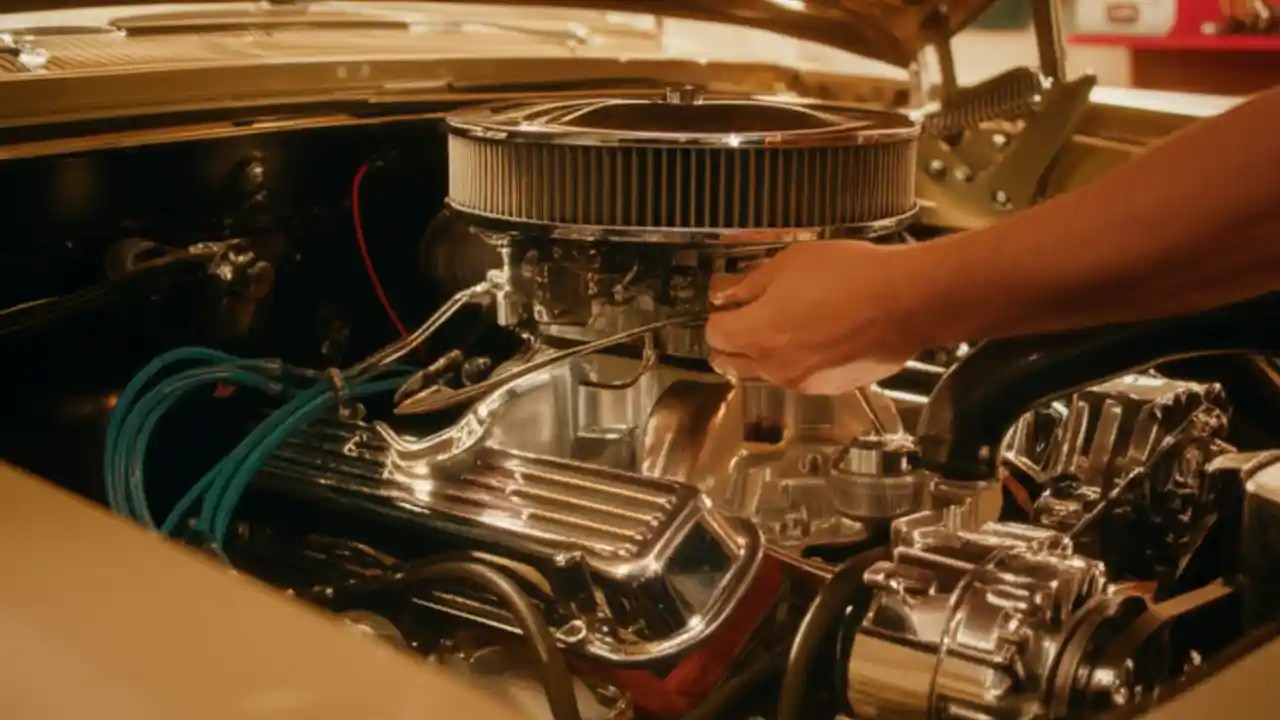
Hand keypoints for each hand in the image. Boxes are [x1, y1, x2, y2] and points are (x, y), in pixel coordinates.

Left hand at [705, 241, 932, 392]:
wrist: (905, 301)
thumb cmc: (852, 277)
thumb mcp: (790, 264)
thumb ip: (751, 283)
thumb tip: (729, 294)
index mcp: (757, 334)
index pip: (715, 334)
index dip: (718, 317)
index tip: (726, 305)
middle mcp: (775, 367)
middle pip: (731, 363)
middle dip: (730, 343)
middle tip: (740, 321)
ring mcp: (803, 382)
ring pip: (765, 373)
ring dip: (763, 354)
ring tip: (783, 326)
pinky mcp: (830, 388)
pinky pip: (799, 378)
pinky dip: (797, 363)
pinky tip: (814, 337)